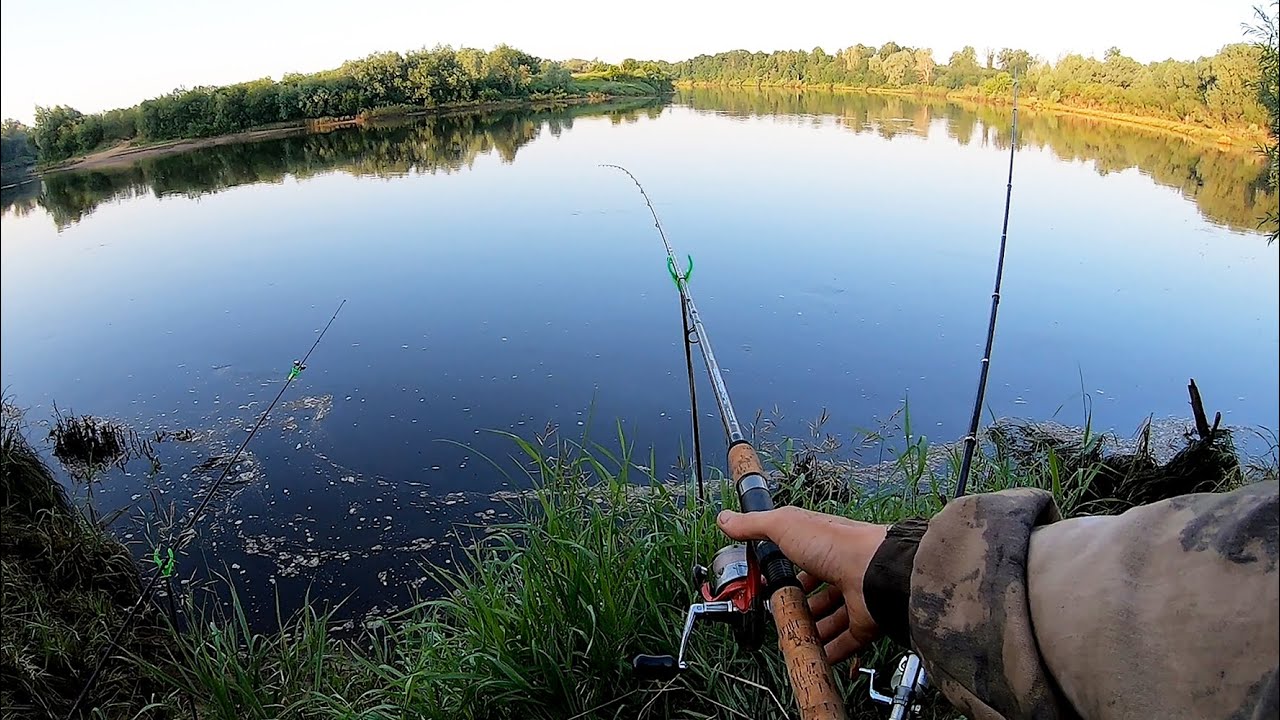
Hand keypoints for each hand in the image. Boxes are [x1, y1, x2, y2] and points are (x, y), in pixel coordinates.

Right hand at [717, 507, 887, 666]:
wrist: (875, 570)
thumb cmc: (835, 543)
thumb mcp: (785, 525)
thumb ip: (754, 525)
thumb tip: (726, 519)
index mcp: (825, 546)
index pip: (804, 560)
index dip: (786, 573)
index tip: (769, 585)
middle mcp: (842, 571)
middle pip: (818, 593)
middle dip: (800, 605)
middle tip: (780, 615)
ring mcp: (855, 598)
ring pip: (831, 618)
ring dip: (812, 630)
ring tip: (791, 638)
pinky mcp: (864, 624)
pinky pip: (846, 642)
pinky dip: (830, 651)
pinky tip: (814, 656)